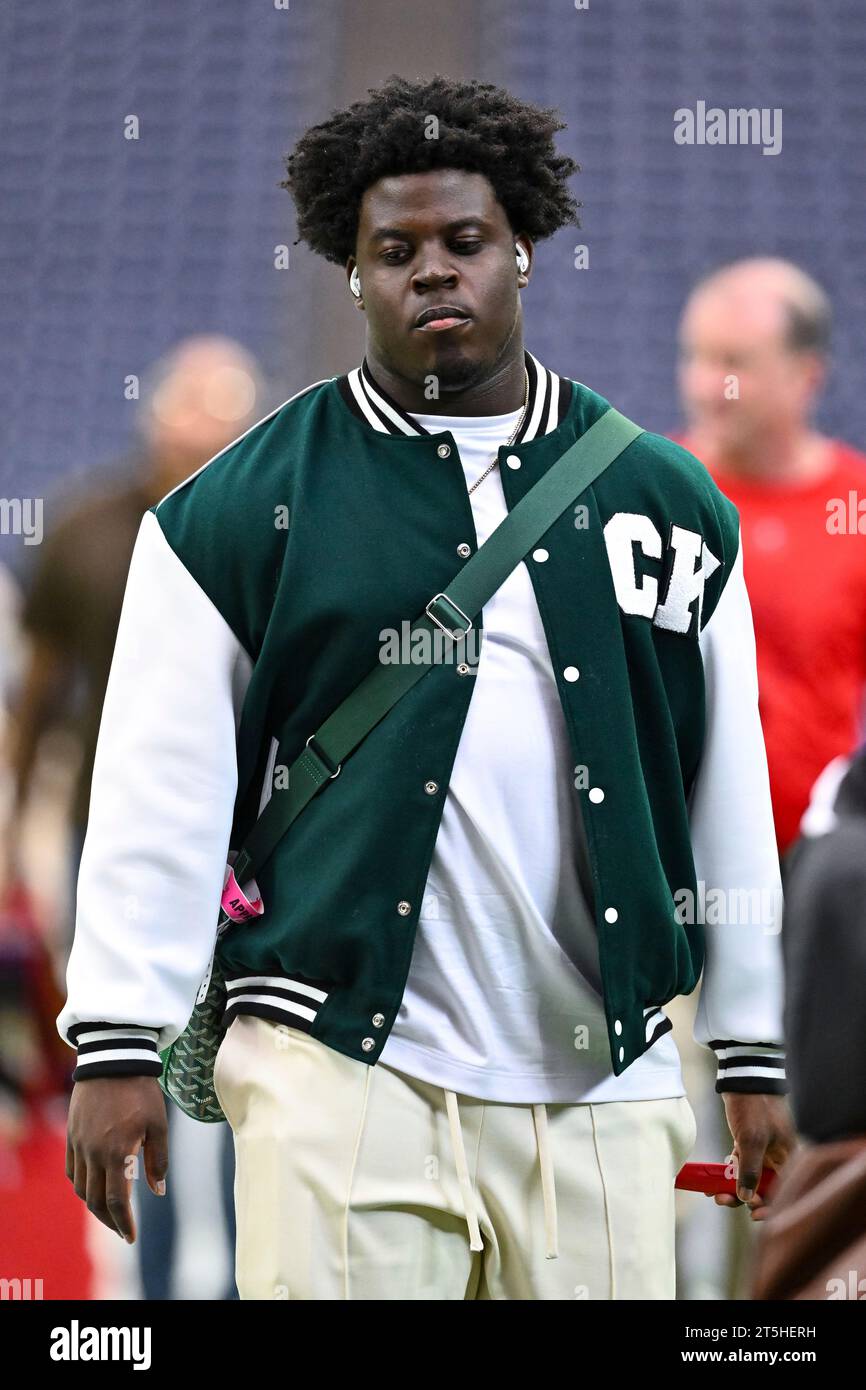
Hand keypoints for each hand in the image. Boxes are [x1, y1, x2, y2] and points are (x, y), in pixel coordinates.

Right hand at [66, 1076, 167, 1242]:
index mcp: (118, 1152)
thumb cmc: (142, 1091)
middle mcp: (94, 1154)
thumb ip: (158, 1160)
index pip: (117, 1200)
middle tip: (124, 1231)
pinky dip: (82, 1186)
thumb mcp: (158, 1124)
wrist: (113, 1060)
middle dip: (111, 1221)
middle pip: (96, 1201)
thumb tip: (157, 1192)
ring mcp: (80, 1145)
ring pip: (81, 1189)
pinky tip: (94, 1188)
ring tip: (111, 1214)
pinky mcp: (72, 1136)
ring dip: (95, 1206)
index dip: (124, 1223)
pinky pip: (72, 1171)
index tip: (132, 1237)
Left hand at [713, 1092, 797, 1220]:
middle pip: (764, 1188)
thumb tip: (747, 1198)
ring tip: (715, 1194)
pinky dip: (729, 1174)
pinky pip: (741, 1166)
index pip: (782, 1191)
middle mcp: (778, 1158)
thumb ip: (750, 1170)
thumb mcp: (752, 1140)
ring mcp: (763, 1151)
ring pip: (750, 1178)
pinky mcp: (749, 1144)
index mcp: (787, 1158)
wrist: (744, 1079)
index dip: (769, 1206)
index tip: (752, 1215)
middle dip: (744, 1198)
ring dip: (733, 1188)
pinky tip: (714, 1181)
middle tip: (723, 1200)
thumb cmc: (754, 1107)